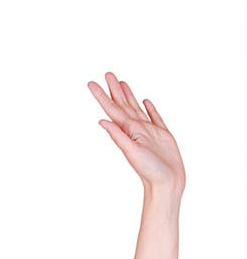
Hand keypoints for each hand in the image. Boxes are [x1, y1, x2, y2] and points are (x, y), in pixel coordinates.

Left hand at [87, 71, 185, 194]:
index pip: (113, 109)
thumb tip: (101, 121)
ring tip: (122, 83)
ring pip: (136, 108)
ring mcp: (150, 132)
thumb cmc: (150, 171)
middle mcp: (137, 129)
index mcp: (129, 131)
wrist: (167, 184)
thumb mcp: (132, 152)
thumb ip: (118, 136)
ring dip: (129, 96)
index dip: (102, 96)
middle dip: (115, 90)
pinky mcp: (163, 135)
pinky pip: (154, 117)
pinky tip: (145, 101)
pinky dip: (150, 109)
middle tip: (107, 74)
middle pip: (123, 105)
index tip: (91, 83)